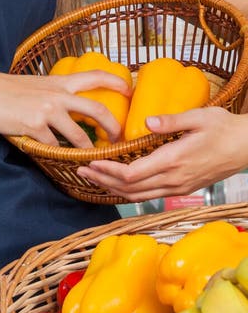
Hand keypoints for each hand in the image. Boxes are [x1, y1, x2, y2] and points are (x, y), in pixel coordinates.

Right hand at [0, 68, 130, 148]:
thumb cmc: (5, 90)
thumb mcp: (35, 84)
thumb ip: (55, 92)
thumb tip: (70, 106)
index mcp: (59, 82)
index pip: (95, 76)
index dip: (116, 81)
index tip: (131, 89)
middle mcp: (57, 94)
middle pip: (98, 110)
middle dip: (113, 127)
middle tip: (119, 139)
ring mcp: (47, 111)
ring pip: (79, 137)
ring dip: (88, 151)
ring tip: (91, 158)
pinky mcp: (35, 128)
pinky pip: (54, 147)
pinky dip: (57, 155)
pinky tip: (56, 158)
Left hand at [76, 107, 247, 199]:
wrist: (247, 147)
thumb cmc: (223, 128)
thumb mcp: (198, 117)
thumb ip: (170, 121)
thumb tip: (145, 121)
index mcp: (174, 161)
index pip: (132, 173)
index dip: (108, 170)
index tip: (90, 161)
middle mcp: (173, 179)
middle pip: (130, 188)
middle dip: (103, 180)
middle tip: (81, 170)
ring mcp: (178, 186)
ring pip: (139, 195)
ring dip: (113, 188)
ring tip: (93, 177)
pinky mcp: (182, 187)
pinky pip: (150, 194)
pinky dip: (129, 191)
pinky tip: (118, 183)